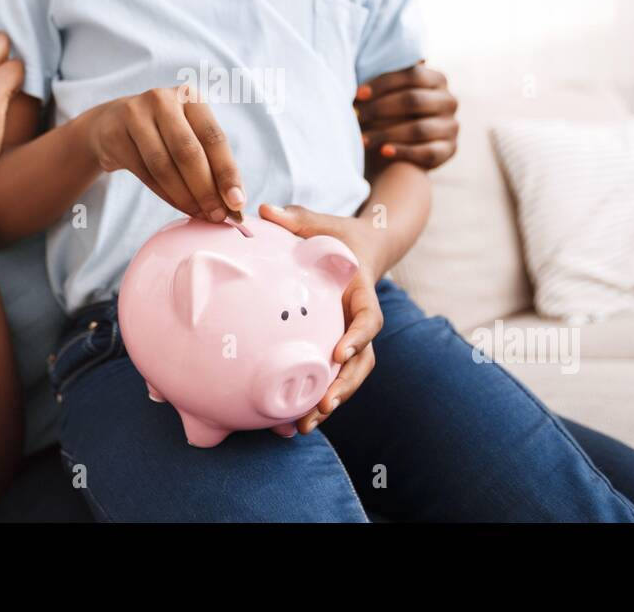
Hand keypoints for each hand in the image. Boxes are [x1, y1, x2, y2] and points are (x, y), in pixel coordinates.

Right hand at [86, 84, 246, 222]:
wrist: (111, 124)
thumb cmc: (163, 132)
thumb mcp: (188, 132)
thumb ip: (211, 161)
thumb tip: (235, 204)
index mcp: (189, 97)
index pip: (214, 137)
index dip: (227, 173)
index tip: (237, 203)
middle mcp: (163, 100)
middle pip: (188, 152)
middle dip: (206, 189)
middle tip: (218, 216)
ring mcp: (135, 115)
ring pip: (164, 165)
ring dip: (185, 197)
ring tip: (200, 214)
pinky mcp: (115, 135)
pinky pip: (144, 173)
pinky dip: (166, 195)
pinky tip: (179, 206)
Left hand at [258, 202, 385, 434]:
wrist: (361, 248)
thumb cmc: (339, 235)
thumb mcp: (322, 222)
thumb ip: (298, 218)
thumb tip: (264, 209)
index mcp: (362, 292)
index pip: (369, 318)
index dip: (358, 336)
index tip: (339, 352)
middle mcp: (360, 320)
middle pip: (362, 360)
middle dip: (345, 385)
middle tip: (322, 406)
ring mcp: (350, 336)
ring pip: (349, 375)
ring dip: (331, 400)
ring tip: (306, 425)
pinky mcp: (336, 346)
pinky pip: (331, 375)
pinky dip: (316, 397)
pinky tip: (293, 420)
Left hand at [355, 61, 458, 169]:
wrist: (405, 150)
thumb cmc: (391, 113)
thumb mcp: (391, 93)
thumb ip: (385, 80)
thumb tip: (363, 58)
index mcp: (437, 79)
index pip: (412, 75)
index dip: (383, 84)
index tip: (357, 94)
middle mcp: (449, 101)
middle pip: (414, 100)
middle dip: (380, 108)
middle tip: (357, 116)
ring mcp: (452, 126)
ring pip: (419, 129)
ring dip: (386, 133)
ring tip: (362, 139)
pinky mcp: (451, 149)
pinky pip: (428, 152)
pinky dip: (403, 152)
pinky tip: (383, 151)